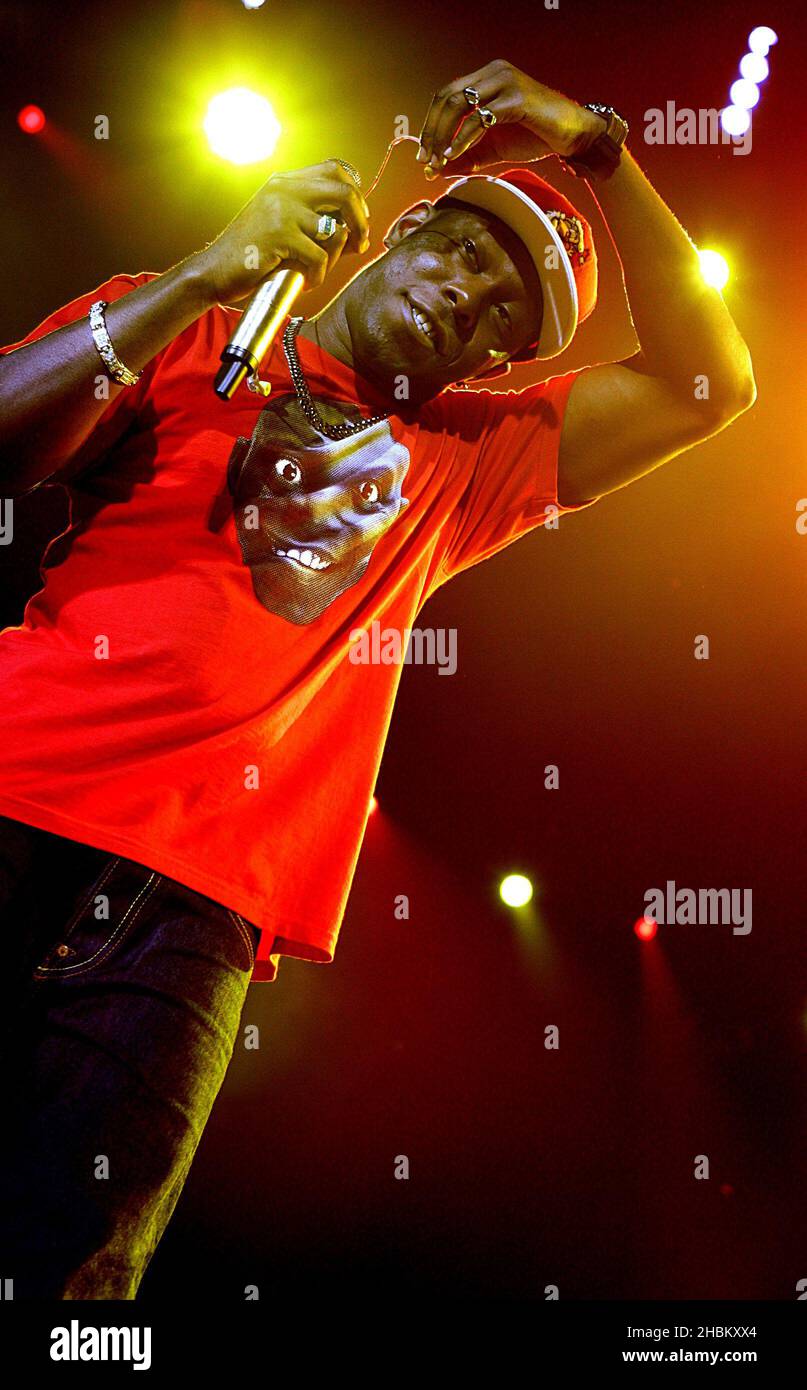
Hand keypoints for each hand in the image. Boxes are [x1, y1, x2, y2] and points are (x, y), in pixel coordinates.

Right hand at [189, 159, 370, 304]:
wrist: (213, 271)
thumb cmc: (250, 255)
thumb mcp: (280, 226)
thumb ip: (312, 221)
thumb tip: (356, 234)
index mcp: (284, 182)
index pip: (334, 169)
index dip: (355, 192)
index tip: (358, 218)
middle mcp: (284, 189)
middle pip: (344, 192)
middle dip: (361, 221)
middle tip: (360, 244)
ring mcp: (281, 210)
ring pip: (334, 230)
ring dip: (335, 257)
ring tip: (320, 270)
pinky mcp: (279, 235)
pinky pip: (319, 257)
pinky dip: (318, 275)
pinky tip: (306, 281)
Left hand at [417, 60, 599, 177]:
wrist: (572, 135)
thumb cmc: (535, 136)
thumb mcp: (493, 148)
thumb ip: (467, 155)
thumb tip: (438, 170)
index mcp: (486, 77)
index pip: (446, 95)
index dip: (430, 124)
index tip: (423, 154)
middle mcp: (494, 73)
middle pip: (447, 97)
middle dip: (431, 131)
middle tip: (426, 160)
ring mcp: (505, 81)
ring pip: (459, 105)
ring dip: (443, 136)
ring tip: (438, 161)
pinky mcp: (516, 98)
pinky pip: (480, 119)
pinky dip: (463, 139)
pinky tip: (455, 155)